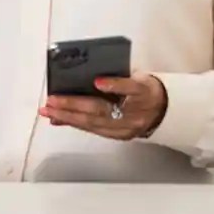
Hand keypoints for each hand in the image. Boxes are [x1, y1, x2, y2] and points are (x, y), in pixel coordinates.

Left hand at [39, 73, 167, 139]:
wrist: (164, 112)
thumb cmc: (147, 91)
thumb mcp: (141, 78)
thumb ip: (121, 79)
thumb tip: (98, 80)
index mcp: (142, 94)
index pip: (130, 89)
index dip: (114, 85)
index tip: (99, 81)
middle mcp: (134, 114)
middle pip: (101, 110)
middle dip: (73, 105)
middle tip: (52, 101)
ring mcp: (125, 128)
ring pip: (93, 123)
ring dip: (68, 117)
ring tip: (49, 111)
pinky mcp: (118, 135)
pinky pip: (93, 130)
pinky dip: (74, 124)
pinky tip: (59, 120)